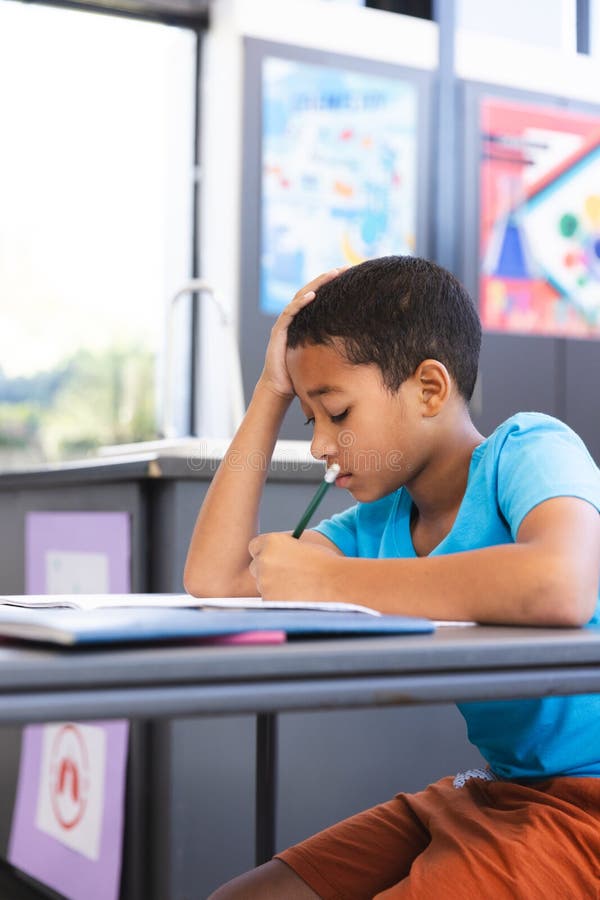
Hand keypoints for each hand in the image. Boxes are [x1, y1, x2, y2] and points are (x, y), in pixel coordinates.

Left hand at [248, 532, 338, 600]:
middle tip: (285, 576)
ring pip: (264, 586)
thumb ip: (285, 548)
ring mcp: (265, 582)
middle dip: (267, 571)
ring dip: (275, 587)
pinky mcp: (269, 601)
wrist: (338, 584)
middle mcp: (264, 561)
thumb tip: (275, 555)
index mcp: (272, 542)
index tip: (272, 558)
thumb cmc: (326, 564)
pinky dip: (280, 600)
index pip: (254, 546)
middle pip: (255, 567)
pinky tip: (298, 598)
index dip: (264, 553)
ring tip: (299, 587)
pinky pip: (270, 600)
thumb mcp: (303, 545)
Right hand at [258, 268, 346, 398]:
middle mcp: (293, 317)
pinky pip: (289, 313)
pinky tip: (311, 296)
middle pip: (310, 291)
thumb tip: (358, 344)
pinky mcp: (278, 331)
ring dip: (316, 284)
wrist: (280, 386)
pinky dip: (300, 303)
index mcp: (303, 321)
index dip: (332, 286)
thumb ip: (332, 345)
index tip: (350, 276)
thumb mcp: (320, 354)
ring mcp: (285, 322)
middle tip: (345, 268)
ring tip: (332, 274)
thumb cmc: (300, 372)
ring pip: (300, 296)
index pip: (318, 297)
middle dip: (327, 278)